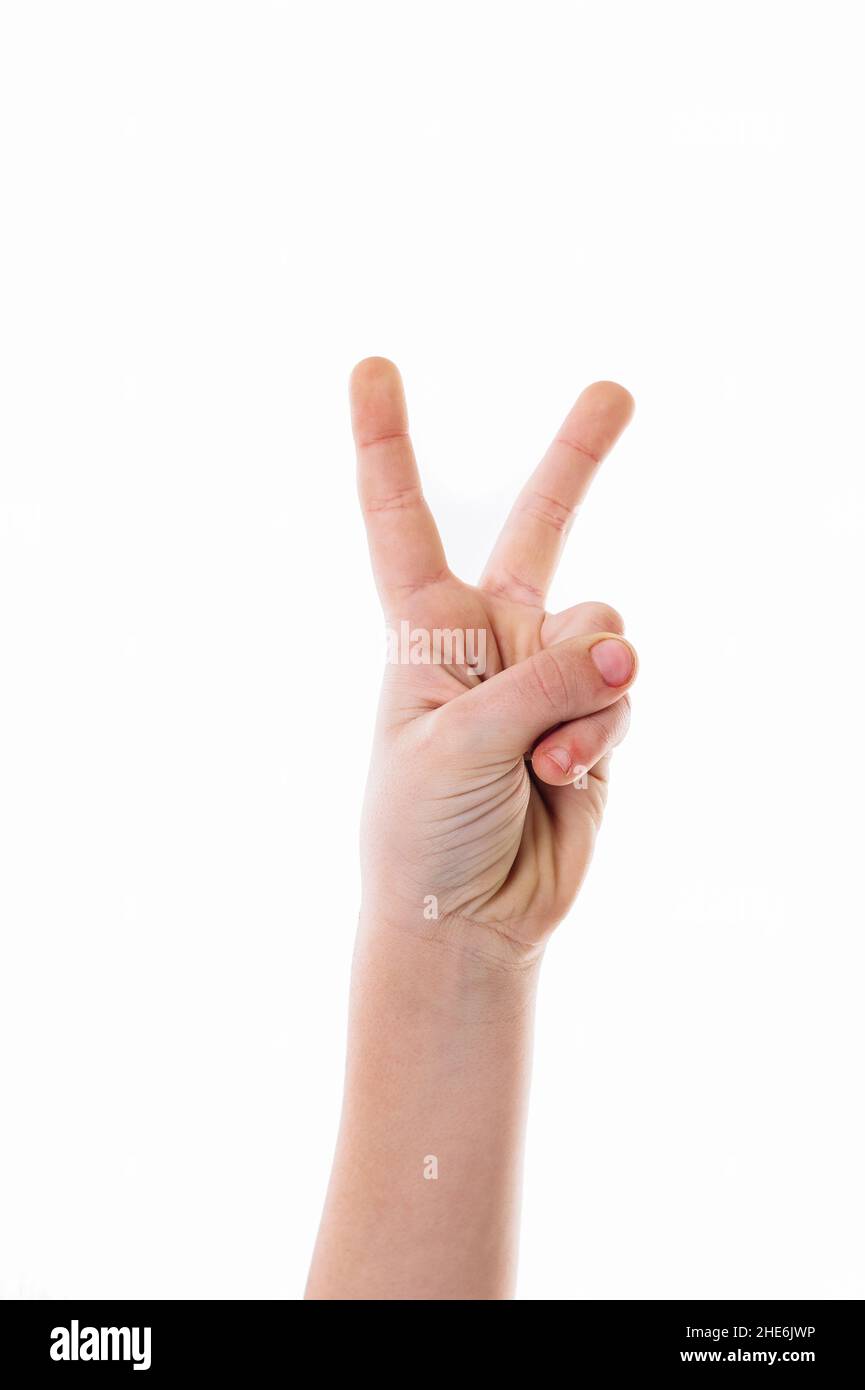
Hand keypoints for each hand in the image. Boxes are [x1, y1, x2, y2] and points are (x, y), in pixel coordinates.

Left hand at [353, 358, 637, 970]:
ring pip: (605, 627)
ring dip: (584, 688)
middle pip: (543, 525)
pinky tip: (563, 774)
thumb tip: (628, 648)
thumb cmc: (420, 832)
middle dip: (579, 458)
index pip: (399, 520)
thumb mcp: (456, 747)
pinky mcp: (593, 719)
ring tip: (544, 756)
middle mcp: (492, 638)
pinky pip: (624, 690)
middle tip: (616, 390)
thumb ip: (541, 683)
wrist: (466, 920)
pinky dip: (600, 728)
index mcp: (424, 629)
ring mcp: (548, 676)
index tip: (370, 366)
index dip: (385, 443)